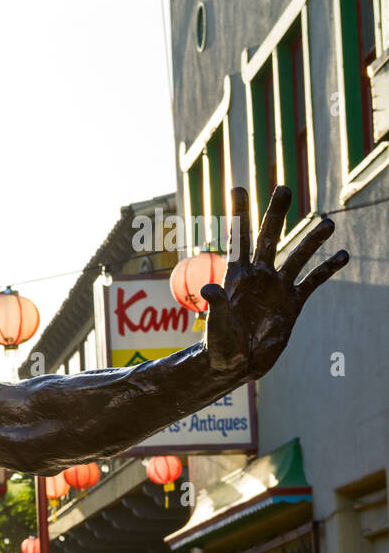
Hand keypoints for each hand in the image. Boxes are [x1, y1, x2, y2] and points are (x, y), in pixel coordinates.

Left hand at [203, 186, 348, 381]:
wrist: (237, 363)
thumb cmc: (220, 344)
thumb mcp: (217, 325)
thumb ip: (216, 305)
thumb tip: (210, 287)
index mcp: (235, 275)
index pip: (237, 239)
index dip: (237, 214)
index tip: (237, 188)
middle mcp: (258, 275)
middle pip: (268, 238)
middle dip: (275, 214)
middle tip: (284, 188)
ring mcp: (277, 287)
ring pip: (297, 256)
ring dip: (312, 241)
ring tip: (328, 224)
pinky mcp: (293, 302)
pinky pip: (313, 281)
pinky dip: (327, 269)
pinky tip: (342, 256)